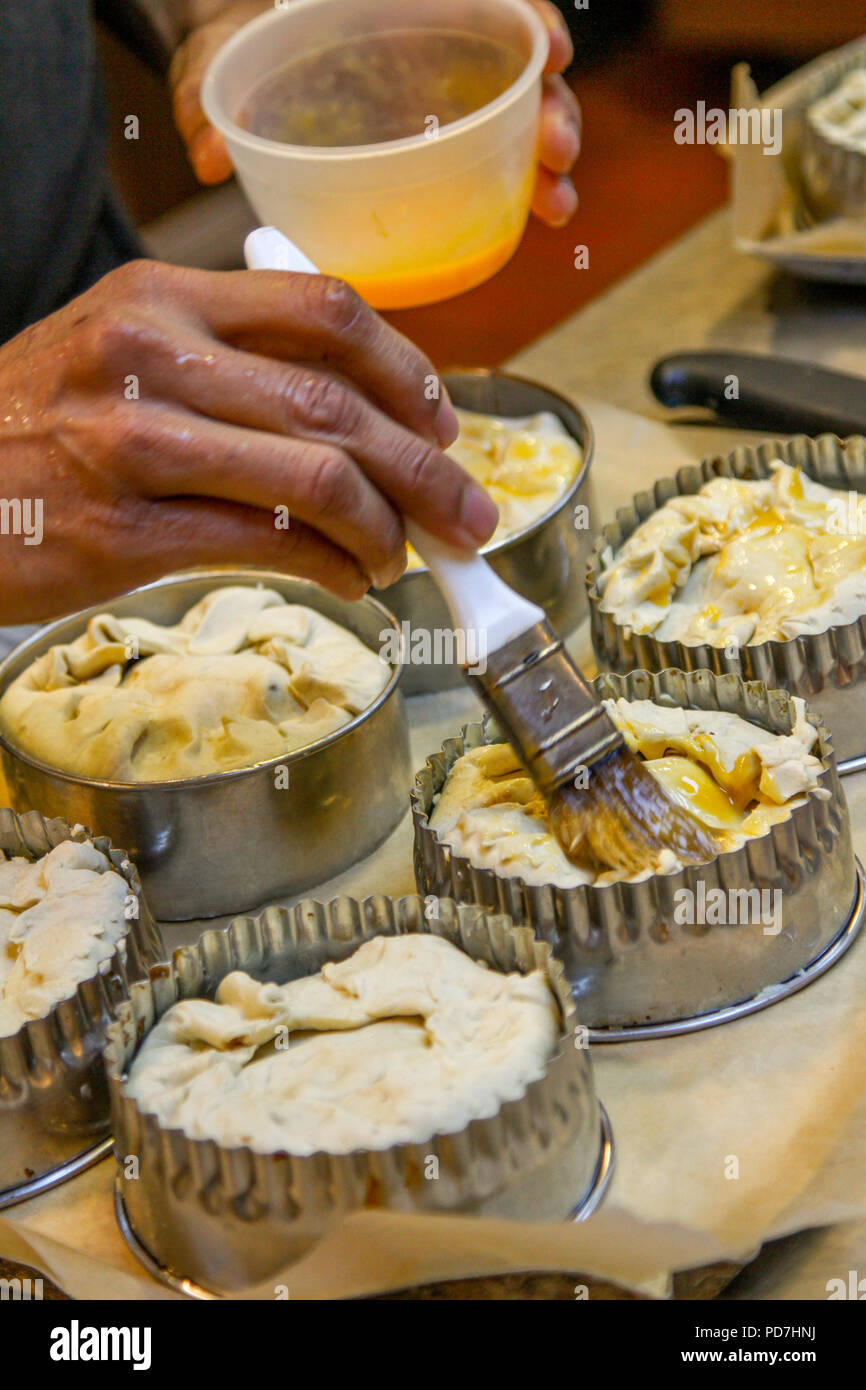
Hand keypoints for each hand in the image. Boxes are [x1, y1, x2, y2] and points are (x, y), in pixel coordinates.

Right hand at [0, 261, 496, 623]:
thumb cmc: (36, 427)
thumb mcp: (121, 354)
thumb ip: (227, 364)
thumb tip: (359, 420)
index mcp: (163, 299)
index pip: (323, 311)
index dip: (407, 372)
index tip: (443, 423)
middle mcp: (152, 355)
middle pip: (337, 404)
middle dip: (427, 471)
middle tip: (469, 517)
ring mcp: (135, 443)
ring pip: (314, 478)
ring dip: (385, 529)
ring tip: (404, 557)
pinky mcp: (122, 532)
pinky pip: (265, 546)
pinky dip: (331, 566)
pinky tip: (349, 579)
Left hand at [169, 1, 579, 223]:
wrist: (235, 66)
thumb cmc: (232, 46)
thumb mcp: (215, 58)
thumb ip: (209, 94)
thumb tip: (209, 158)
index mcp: (393, 3)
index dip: (531, 19)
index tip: (554, 51)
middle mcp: (433, 40)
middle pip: (517, 62)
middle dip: (553, 105)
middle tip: (558, 150)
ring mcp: (443, 92)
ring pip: (517, 116)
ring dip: (546, 160)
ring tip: (555, 206)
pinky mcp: (443, 138)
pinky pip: (494, 157)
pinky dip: (521, 186)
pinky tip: (537, 220)